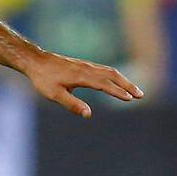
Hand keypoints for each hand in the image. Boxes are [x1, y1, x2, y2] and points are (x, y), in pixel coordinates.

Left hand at [22, 51, 143, 117]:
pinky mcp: (83, 65)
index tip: (130, 99)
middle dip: (128, 85)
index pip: (105, 85)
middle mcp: (87, 69)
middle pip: (113, 75)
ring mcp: (86, 65)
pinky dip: (115, 76)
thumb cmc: (43, 79)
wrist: (35, 61)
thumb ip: (72, 104)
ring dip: (124, 80)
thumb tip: (88, 114)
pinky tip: (117, 81)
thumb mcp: (54, 94)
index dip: (118, 92)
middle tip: (141, 95)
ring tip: (134, 91)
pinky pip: (103, 69)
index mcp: (82, 76)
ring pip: (110, 71)